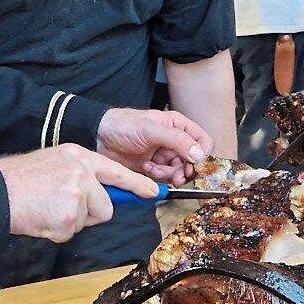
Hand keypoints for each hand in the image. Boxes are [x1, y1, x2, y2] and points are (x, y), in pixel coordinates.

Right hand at [0, 144, 157, 242]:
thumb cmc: (20, 180)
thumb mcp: (54, 163)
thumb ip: (79, 174)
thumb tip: (100, 195)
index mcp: (78, 156)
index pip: (115, 170)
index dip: (136, 184)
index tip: (152, 193)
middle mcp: (82, 172)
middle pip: (106, 205)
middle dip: (89, 213)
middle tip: (61, 207)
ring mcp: (77, 194)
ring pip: (90, 220)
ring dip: (71, 222)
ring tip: (47, 209)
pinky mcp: (70, 216)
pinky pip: (72, 232)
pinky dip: (57, 231)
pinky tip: (42, 218)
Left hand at [97, 108, 212, 185]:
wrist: (100, 137)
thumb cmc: (124, 125)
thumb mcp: (152, 129)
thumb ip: (177, 140)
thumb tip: (199, 154)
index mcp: (179, 126)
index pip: (203, 142)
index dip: (202, 156)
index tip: (194, 165)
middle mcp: (175, 140)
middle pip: (194, 161)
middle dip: (186, 170)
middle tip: (177, 177)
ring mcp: (165, 155)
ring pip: (180, 172)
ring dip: (170, 175)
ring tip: (154, 169)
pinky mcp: (155, 167)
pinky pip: (165, 178)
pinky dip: (158, 176)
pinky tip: (147, 168)